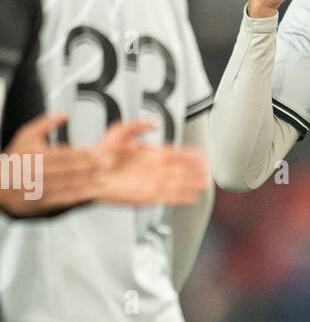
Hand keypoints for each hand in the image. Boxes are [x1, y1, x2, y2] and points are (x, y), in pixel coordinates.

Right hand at [0, 113, 105, 214]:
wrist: (0, 185)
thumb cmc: (15, 159)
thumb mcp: (25, 135)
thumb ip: (45, 123)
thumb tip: (64, 114)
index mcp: (36, 154)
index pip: (64, 153)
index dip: (84, 153)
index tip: (99, 152)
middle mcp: (38, 172)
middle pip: (70, 169)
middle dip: (91, 166)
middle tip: (108, 163)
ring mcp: (41, 188)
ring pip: (69, 184)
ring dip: (89, 181)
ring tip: (104, 176)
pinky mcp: (43, 201)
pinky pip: (65, 198)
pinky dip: (80, 195)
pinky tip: (92, 192)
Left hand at [93, 121, 207, 205]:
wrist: (89, 171)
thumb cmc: (100, 152)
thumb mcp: (120, 131)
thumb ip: (139, 125)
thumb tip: (156, 123)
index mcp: (149, 154)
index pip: (175, 154)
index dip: (189, 155)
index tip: (201, 156)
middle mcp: (152, 169)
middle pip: (180, 171)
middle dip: (194, 172)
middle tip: (207, 172)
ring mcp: (150, 183)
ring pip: (177, 184)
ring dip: (191, 185)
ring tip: (204, 185)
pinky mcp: (146, 196)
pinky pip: (167, 198)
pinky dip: (180, 198)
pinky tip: (190, 198)